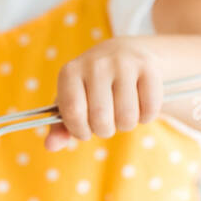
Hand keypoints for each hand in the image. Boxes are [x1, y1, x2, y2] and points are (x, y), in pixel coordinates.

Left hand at [45, 38, 163, 150]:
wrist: (125, 53)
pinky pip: (150, 109)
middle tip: (106, 121)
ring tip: (122, 112)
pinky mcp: (148, 66)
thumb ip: (60, 127)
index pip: (73, 112)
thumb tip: (50, 146)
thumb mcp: (73, 101)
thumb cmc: (93, 87)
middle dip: (104, 130)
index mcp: (70, 72)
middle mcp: (95, 64)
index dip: (80, 130)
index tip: (85, 129)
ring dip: (126, 125)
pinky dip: (146, 116)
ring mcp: (123, 63)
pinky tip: (140, 105)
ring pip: (126, 117)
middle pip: (101, 118)